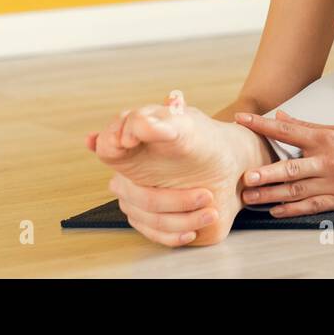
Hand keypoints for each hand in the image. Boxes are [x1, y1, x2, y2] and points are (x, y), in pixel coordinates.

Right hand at [82, 100, 222, 247]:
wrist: (225, 164)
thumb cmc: (205, 141)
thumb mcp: (191, 125)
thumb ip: (173, 115)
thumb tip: (170, 99)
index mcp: (130, 145)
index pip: (108, 147)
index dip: (114, 147)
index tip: (133, 148)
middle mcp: (126, 174)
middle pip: (136, 195)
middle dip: (174, 200)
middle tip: (205, 195)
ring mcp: (134, 199)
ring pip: (149, 217)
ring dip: (183, 219)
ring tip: (212, 212)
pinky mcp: (147, 219)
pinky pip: (154, 234)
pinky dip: (174, 235)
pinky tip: (192, 231)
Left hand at [233, 110, 333, 216]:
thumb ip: (307, 126)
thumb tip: (280, 116)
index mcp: (327, 139)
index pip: (288, 131)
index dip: (263, 126)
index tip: (242, 120)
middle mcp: (328, 161)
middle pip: (291, 168)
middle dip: (266, 173)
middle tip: (246, 177)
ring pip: (297, 190)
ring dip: (272, 194)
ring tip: (251, 197)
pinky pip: (312, 206)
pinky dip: (292, 209)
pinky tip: (276, 210)